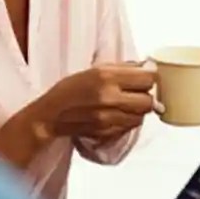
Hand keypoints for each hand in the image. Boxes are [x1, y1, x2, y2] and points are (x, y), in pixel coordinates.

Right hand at [35, 63, 157, 141]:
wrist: (50, 114)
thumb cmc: (72, 88)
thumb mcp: (95, 69)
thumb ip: (124, 68)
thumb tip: (149, 66)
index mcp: (106, 76)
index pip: (148, 78)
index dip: (149, 78)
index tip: (144, 78)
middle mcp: (109, 97)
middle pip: (148, 100)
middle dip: (145, 96)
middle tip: (136, 93)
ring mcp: (107, 117)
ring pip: (141, 116)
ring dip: (138, 110)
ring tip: (126, 104)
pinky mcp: (106, 132)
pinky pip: (130, 127)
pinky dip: (128, 121)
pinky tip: (118, 114)